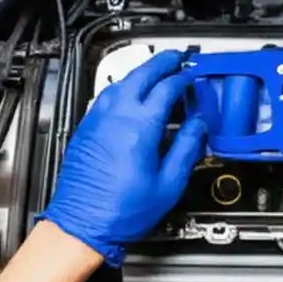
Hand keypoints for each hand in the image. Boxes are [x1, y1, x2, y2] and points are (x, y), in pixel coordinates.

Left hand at [41, 50, 205, 266]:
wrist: (83, 223)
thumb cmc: (121, 210)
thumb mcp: (169, 182)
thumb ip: (187, 148)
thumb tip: (199, 126)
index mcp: (140, 126)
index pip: (166, 89)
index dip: (183, 79)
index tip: (193, 76)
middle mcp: (116, 116)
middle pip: (141, 75)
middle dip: (161, 63)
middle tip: (176, 58)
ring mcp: (97, 119)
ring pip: (121, 82)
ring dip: (141, 73)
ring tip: (156, 72)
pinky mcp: (86, 128)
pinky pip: (107, 96)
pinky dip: (124, 87)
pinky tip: (131, 94)